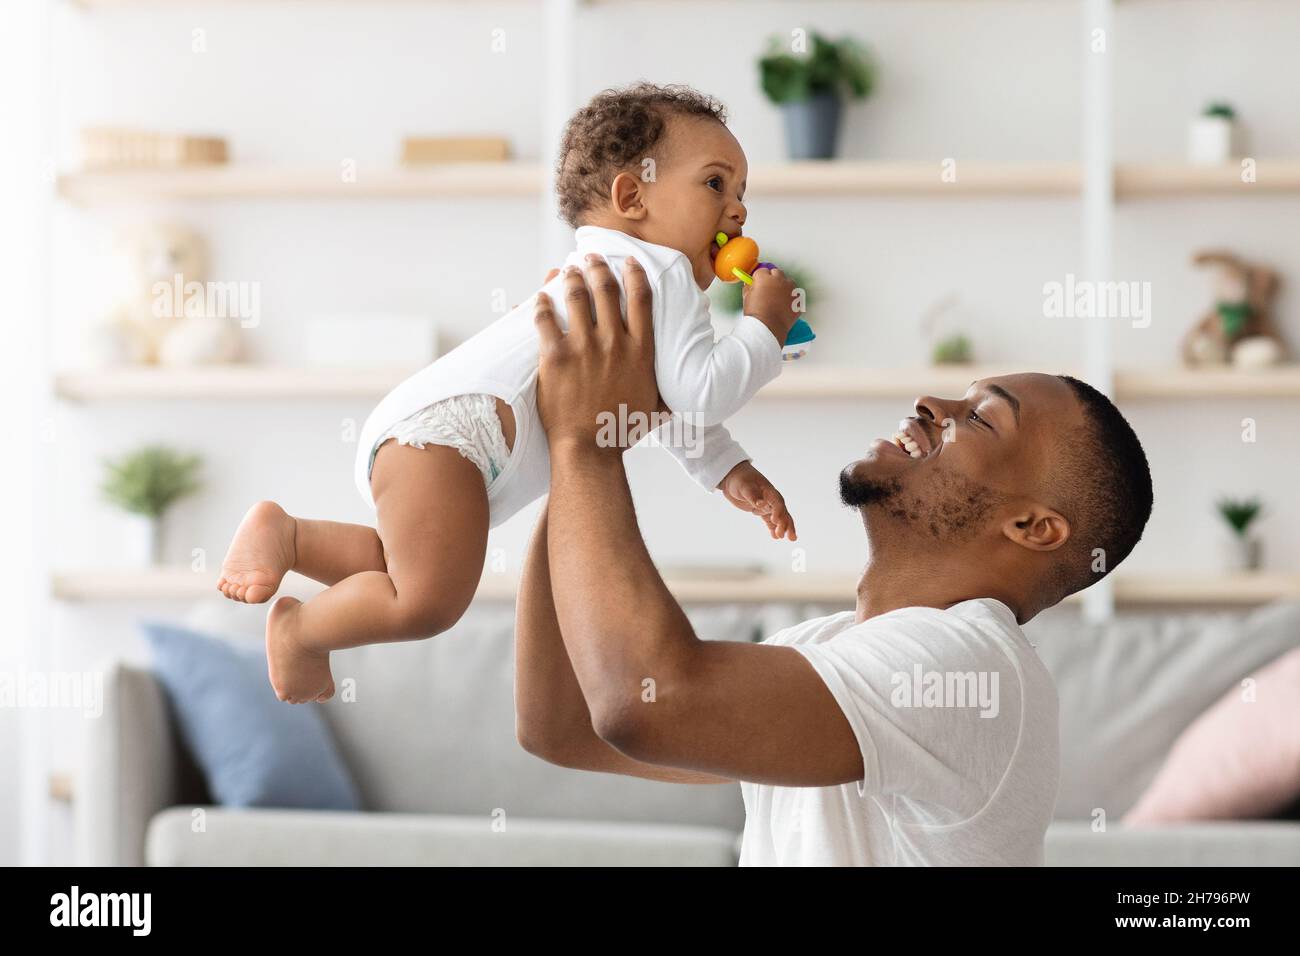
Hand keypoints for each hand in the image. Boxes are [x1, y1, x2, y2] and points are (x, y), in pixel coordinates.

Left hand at [534, 256, 659, 454]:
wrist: (590, 449)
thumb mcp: (652, 411)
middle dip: (599, 267)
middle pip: (607, 290)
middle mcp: (615, 343)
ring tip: (567, 270)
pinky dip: (542, 304)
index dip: (635, 274)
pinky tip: (540, 297)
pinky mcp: (556, 356)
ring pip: (577, 297)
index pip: (641, 299)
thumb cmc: (620, 433)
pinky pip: (546, 319)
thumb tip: (675, 406)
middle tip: (591, 258)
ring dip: (572, 278)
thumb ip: (663, 399)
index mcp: (640, 351)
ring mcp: (585, 347)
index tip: (629, 262)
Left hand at [718, 461, 796, 540]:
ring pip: (779, 517)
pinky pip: (769, 520)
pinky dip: (773, 528)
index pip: (777, 503)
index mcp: (769, 491)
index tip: (775, 521)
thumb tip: (761, 504)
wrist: (731, 478)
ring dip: (784, 527)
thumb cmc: (740, 479)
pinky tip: (775, 537)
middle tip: (789, 536)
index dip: (778, 512)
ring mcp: (766, 505)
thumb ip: (753, 495)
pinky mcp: (760, 510)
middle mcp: (771, 499)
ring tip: (790, 539)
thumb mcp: (744, 486)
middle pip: (782, 512)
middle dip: (787, 524)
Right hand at [742, 266, 800, 345]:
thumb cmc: (756, 314)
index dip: (759, 278)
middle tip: (768, 290)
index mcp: (765, 278)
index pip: (762, 271)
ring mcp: (791, 289)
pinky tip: (784, 306)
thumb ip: (749, 288)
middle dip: (772, 279)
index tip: (758, 284)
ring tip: (777, 299)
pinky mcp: (798, 298)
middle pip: (776, 272)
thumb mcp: (746, 298)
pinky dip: (791, 297)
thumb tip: (750, 285)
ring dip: (783, 286)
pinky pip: (795, 294)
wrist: (768, 329)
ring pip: (788, 281)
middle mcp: (779, 280)